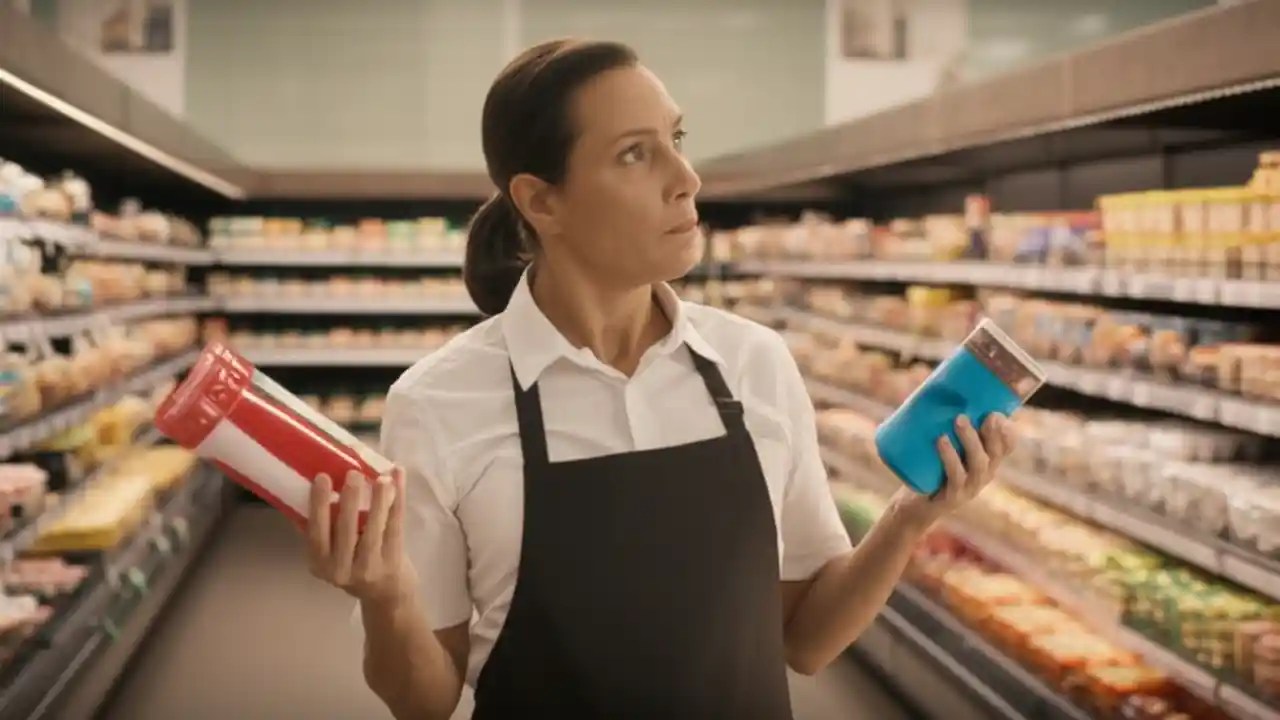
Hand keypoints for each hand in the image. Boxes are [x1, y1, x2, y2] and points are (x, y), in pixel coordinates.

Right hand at [306, 467, 416, 606]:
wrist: (385, 594)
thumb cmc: (353, 564)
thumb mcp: (330, 554)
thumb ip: (323, 530)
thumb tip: (313, 484)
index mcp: (319, 564)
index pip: (316, 533)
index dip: (318, 505)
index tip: (322, 477)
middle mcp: (341, 570)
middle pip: (346, 531)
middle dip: (350, 500)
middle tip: (353, 473)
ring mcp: (369, 568)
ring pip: (374, 530)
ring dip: (378, 501)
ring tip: (381, 478)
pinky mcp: (393, 562)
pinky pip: (395, 527)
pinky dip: (397, 502)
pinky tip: (398, 481)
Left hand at [895, 413, 1017, 527]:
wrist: (913, 505)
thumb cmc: (928, 469)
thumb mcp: (940, 445)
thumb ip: (943, 422)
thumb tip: (934, 386)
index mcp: (986, 461)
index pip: (1007, 445)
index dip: (1008, 431)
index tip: (999, 412)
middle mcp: (983, 474)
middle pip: (995, 452)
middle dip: (993, 431)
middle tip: (985, 412)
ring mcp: (970, 488)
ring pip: (978, 463)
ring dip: (970, 439)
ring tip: (959, 419)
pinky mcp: (952, 497)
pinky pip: (955, 477)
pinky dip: (949, 457)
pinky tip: (941, 440)